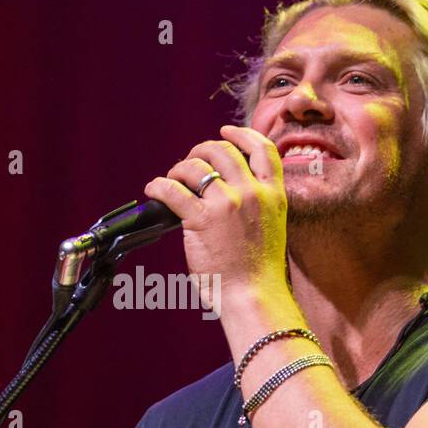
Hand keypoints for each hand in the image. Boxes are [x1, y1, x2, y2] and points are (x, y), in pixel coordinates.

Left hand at [143, 125, 289, 307]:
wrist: (254, 295)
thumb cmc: (258, 270)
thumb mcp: (271, 226)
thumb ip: (258, 203)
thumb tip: (226, 187)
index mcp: (274, 194)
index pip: (262, 148)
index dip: (241, 134)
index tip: (226, 131)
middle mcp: (253, 192)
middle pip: (223, 151)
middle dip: (201, 151)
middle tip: (189, 163)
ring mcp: (228, 204)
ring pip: (196, 166)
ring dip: (179, 169)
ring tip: (172, 180)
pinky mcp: (202, 219)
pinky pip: (173, 190)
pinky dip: (159, 186)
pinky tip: (154, 190)